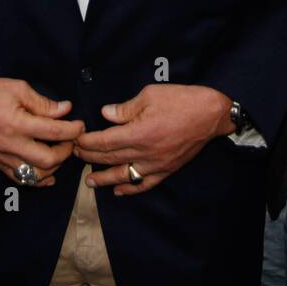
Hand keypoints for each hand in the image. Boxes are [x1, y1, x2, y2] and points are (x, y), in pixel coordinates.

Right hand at [0, 61, 83, 186]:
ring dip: (54, 167)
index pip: (53, 132)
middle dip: (66, 151)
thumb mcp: (20, 89)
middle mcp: (9, 144)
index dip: (72, 130)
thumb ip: (44, 103)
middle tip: (71, 140)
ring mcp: (2, 156)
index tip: (80, 125)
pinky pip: (20, 179)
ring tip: (60, 153)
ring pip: (35, 175)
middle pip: (48, 159)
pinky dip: (37, 180)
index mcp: (16, 123)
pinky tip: (48, 175)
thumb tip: (66, 110)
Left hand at [74, 83, 232, 195]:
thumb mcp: (150, 95)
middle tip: (75, 155)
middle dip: (90, 156)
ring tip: (90, 181)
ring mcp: (156, 164)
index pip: (105, 141)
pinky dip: (131, 188)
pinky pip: (145, 184)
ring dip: (105, 179)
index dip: (88, 141)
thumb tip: (105, 114)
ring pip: (124, 176)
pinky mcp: (167, 169)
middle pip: (110, 158)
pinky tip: (119, 190)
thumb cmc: (181, 100)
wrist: (211, 114)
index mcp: (139, 133)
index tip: (76, 139)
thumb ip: (125, 108)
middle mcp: (145, 153)